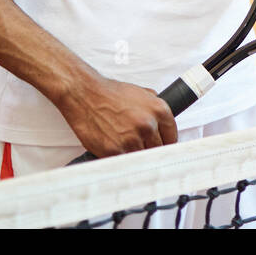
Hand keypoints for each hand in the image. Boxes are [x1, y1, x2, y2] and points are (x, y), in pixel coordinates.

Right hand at [56, 76, 178, 157]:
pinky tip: (116, 151)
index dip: (166, 143)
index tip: (162, 147)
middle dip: (150, 149)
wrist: (83, 94)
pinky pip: (125, 162)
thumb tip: (162, 121)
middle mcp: (148, 125)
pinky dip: (121, 159)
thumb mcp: (139, 93)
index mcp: (159, 110)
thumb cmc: (109, 93)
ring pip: (142, 157)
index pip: (172, 136)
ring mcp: (132, 139)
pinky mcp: (115, 151)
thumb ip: (153, 106)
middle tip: (141, 148)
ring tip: (126, 148)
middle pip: (158, 149)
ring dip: (135, 155)